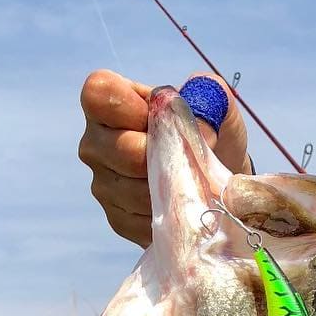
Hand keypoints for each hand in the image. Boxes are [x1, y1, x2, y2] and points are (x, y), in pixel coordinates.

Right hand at [79, 69, 251, 247]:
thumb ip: (209, 95)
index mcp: (109, 102)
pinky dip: (169, 214)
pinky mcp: (117, 219)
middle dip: (166, 155)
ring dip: (171, 188)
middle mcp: (96, 143)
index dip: (132, 107)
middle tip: (188, 156)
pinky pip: (141, 221)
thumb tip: (202, 128)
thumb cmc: (211, 134)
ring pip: (135, 189)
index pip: (100, 94)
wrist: (220, 182)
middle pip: (124, 149)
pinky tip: (181, 204)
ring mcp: (103, 183)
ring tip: (189, 181)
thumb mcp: (216, 104)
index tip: (160, 117)